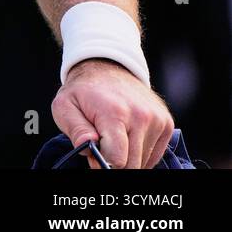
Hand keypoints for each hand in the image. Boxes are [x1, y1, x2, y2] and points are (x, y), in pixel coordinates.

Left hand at [51, 58, 173, 168]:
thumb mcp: (65, 106)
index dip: (101, 162)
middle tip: (101, 146)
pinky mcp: (166, 123)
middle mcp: (141, 116)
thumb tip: (88, 147)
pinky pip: (154, 155)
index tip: (93, 153)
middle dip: (114, 162)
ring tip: (113, 137)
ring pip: (143, 162)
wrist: (106, 67)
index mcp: (114, 113)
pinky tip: (126, 138)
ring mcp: (157, 120)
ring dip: (127, 157)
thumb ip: (76, 130)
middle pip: (131, 164)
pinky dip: (139, 153)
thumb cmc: (82, 92)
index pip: (116, 159)